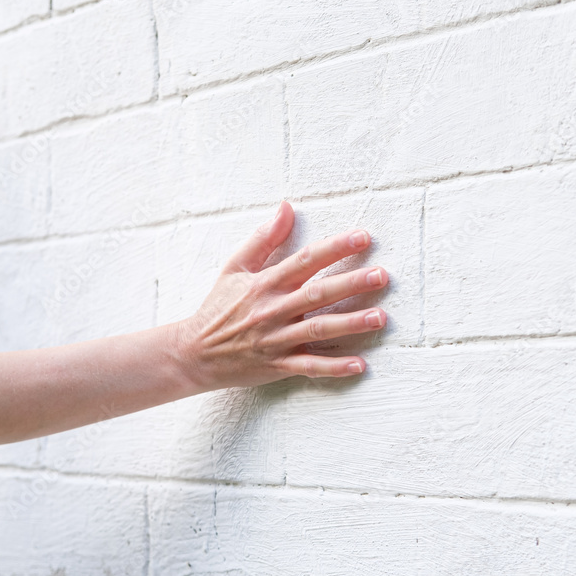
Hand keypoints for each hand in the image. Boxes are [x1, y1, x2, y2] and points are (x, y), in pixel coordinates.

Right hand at [172, 201, 388, 389]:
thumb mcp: (235, 268)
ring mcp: (276, 340)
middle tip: (382, 276)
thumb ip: (264, 238)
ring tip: (380, 317)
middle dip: (351, 284)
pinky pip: (309, 368)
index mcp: (265, 283)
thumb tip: (287, 207)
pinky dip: (333, 368)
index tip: (363, 237)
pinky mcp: (277, 366)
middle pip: (317, 294)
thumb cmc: (219, 308)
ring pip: (318, 331)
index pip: (305, 260)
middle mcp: (273, 310)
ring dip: (350, 324)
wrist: (193, 353)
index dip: (334, 248)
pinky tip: (360, 365)